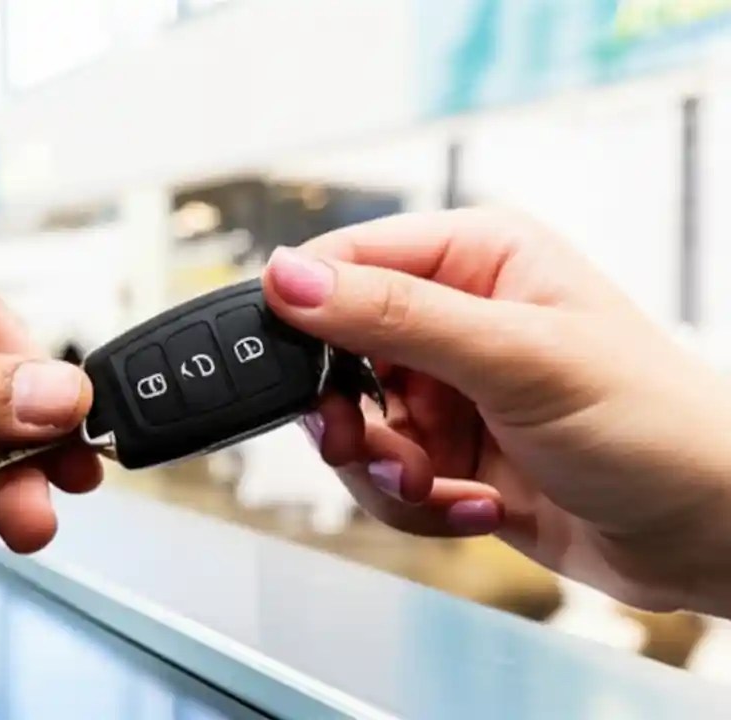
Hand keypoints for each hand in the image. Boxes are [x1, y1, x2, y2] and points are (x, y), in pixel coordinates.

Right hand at [262, 208, 730, 614]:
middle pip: (335, 353)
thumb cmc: (656, 425)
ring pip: (353, 426)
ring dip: (384, 469)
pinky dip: (416, 504)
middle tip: (361, 441)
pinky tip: (476, 505)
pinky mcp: (451, 456)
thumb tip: (290, 278)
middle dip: (347, 413)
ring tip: (436, 485)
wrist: (709, 535)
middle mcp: (457, 319)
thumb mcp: (516, 358)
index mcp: (478, 258)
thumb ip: (395, 315)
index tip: (280, 356)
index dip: (306, 309)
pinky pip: (384, 477)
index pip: (350, 259)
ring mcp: (452, 391)